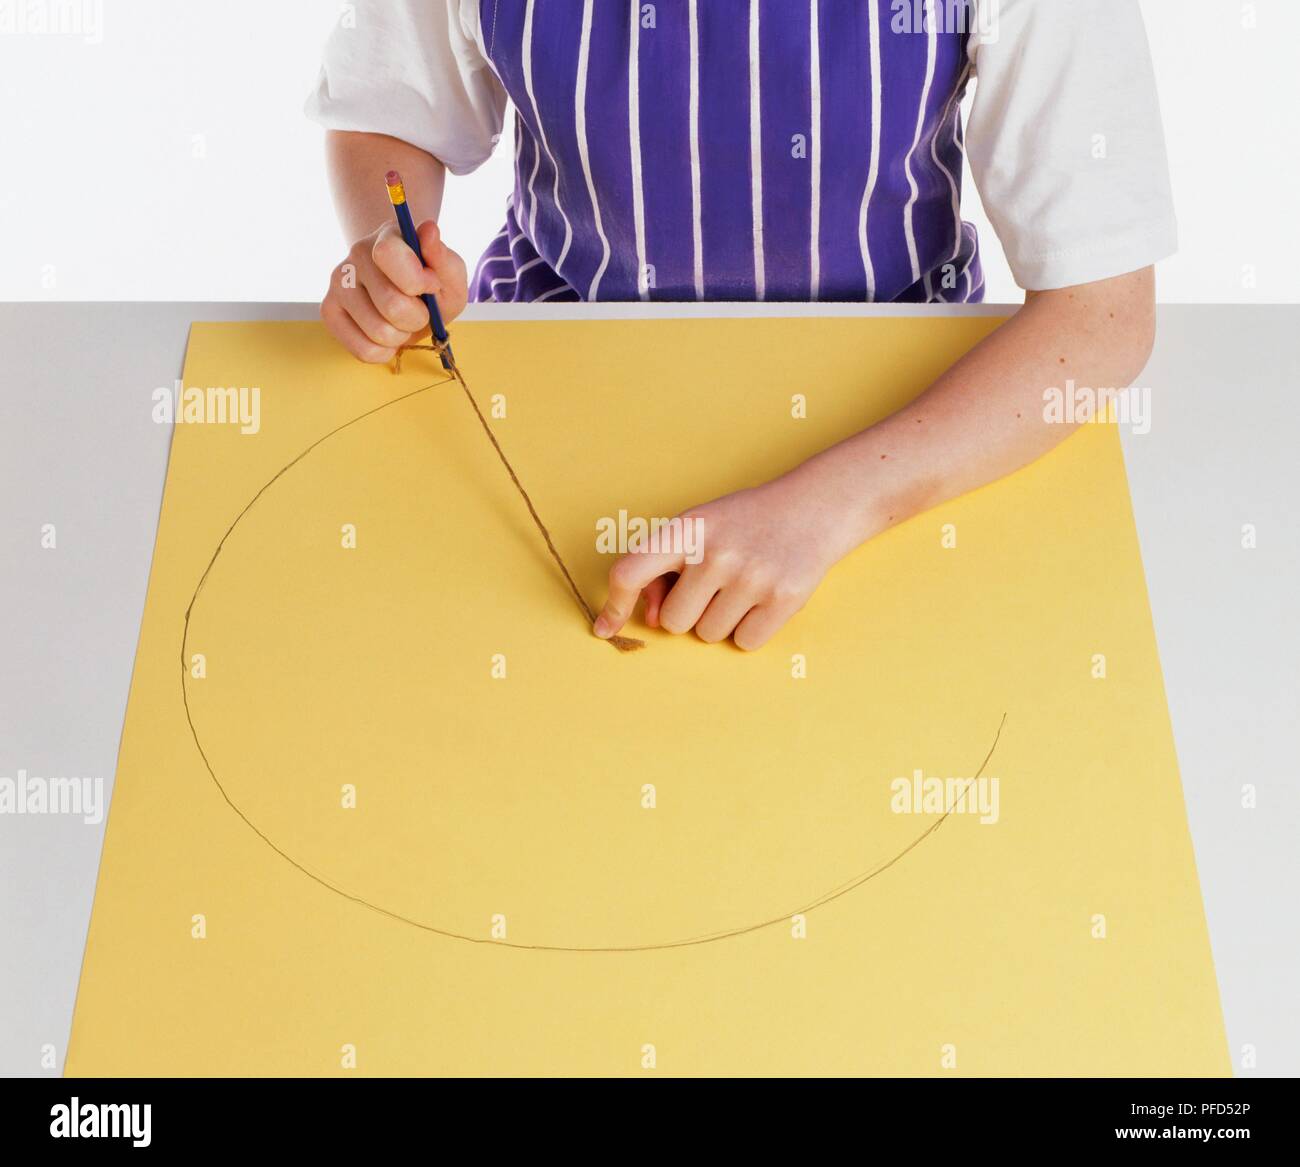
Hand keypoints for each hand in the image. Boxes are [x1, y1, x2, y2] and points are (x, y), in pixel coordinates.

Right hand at [321, 219, 467, 362]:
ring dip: (402, 337)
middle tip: (419, 310)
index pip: (388, 254)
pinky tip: (388, 336)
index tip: (431, 286)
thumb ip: (444, 258)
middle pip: (392, 305)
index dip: (417, 281)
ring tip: (402, 322)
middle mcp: (356, 254)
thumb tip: (429, 230)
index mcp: (387, 237)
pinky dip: (385, 352)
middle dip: (418, 318)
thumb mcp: (449, 274)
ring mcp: (338, 283)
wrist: (408, 297)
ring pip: (379, 332)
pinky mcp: (329, 311)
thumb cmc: (431, 285)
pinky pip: (363, 350)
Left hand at [594, 469, 864, 650]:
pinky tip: (764, 599)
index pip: (630, 572)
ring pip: (709, 634)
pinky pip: (745, 642)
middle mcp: (716, 552)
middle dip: (691, 611)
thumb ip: (665, 570)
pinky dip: (751, 629)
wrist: (814, 507)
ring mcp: (751, 577)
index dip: (614, 604)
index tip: (605, 627)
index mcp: (686, 528)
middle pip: (674, 622)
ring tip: (744, 586)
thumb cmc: (745, 523)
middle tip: (717, 584)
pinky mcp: (783, 599)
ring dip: (723, 620)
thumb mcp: (700, 529)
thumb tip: (650, 619)